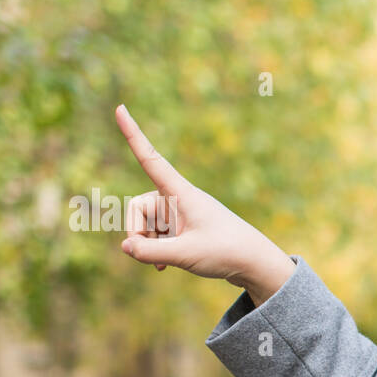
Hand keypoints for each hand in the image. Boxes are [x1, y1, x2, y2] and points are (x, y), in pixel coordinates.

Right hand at [115, 104, 293, 301]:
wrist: (255, 265)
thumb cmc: (225, 253)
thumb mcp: (185, 254)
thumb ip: (150, 251)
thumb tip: (125, 246)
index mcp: (182, 193)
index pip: (151, 159)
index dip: (133, 135)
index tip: (121, 108)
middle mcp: (180, 199)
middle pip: (139, 206)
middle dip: (136, 230)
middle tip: (142, 253)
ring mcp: (182, 215)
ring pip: (147, 224)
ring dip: (148, 243)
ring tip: (163, 264)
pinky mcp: (186, 229)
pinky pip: (158, 235)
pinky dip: (156, 249)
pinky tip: (162, 268)